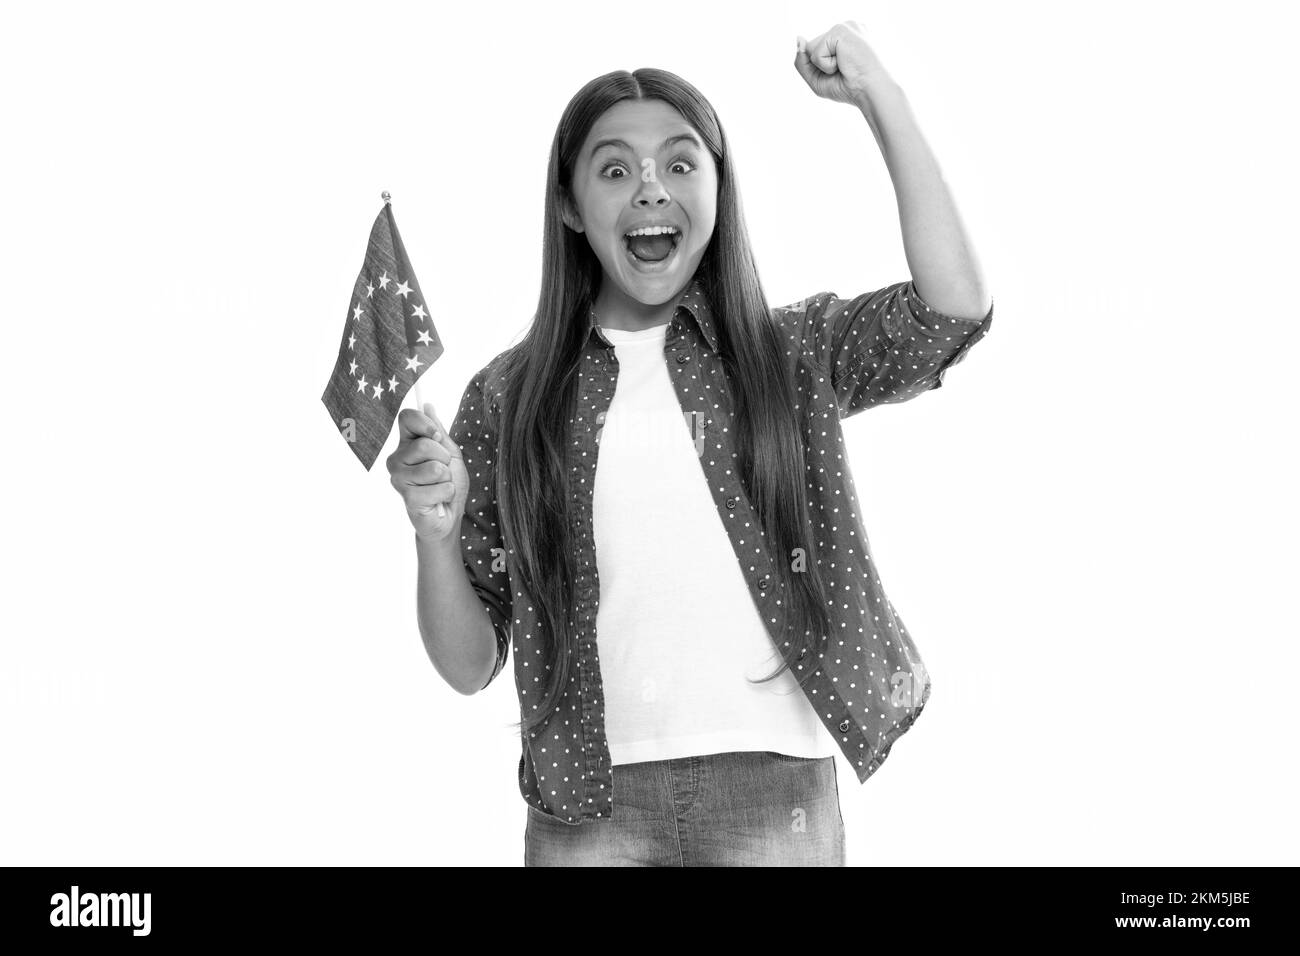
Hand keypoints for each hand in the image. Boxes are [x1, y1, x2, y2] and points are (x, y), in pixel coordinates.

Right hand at [386, 402, 467, 542]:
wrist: (448, 517)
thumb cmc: (447, 484)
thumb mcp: (449, 453)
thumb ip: (438, 431)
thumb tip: (427, 405)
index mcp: (406, 445)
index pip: (406, 418)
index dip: (425, 424)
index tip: (437, 437)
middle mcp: (396, 460)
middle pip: (425, 444)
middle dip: (444, 459)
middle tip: (442, 472)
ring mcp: (398, 479)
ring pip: (435, 468)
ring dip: (447, 479)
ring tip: (439, 487)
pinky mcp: (408, 498)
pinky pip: (440, 488)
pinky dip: (447, 494)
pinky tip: (438, 500)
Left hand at [794, 21, 889, 106]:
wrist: (870, 91)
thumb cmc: (849, 87)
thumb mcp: (818, 78)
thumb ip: (802, 61)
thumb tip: (798, 38)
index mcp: (844, 38)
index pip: (815, 50)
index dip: (822, 68)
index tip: (843, 71)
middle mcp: (845, 28)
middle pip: (811, 47)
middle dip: (820, 66)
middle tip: (843, 70)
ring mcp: (844, 26)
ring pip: (811, 48)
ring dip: (823, 66)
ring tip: (844, 66)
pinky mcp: (840, 30)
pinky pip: (816, 52)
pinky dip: (825, 65)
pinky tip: (844, 63)